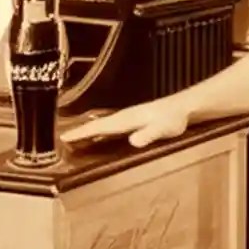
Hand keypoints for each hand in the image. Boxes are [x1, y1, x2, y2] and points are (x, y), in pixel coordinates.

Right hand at [59, 99, 190, 149]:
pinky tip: (100, 135)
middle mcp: (125, 116)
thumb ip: (149, 134)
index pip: (100, 127)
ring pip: (103, 124)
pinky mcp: (135, 119)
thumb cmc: (174, 119)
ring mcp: (130, 117)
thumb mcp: (163, 129)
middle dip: (80, 131)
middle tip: (62, 139)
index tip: (64, 138)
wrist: (185, 107)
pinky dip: (101, 129)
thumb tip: (134, 141)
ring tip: (74, 137)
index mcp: (127, 119)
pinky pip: (112, 125)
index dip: (83, 133)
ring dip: (89, 130)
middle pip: (98, 124)